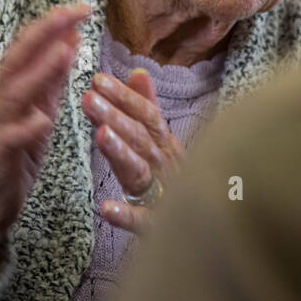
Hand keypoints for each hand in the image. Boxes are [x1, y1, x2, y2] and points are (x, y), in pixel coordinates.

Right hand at [0, 4, 90, 273]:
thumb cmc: (11, 152)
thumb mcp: (38, 111)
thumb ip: (50, 80)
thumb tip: (69, 42)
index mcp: (7, 83)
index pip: (30, 45)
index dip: (54, 25)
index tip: (83, 7)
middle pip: (17, 57)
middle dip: (45, 33)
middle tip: (71, 13)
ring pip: (14, 92)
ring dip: (39, 72)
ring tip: (64, 53)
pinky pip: (7, 139)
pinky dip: (25, 128)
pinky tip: (43, 120)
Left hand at [82, 69, 183, 234]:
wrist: (211, 229)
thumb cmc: (176, 182)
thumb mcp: (163, 143)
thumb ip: (148, 108)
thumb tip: (139, 71)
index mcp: (166, 146)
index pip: (146, 116)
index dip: (123, 96)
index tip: (97, 79)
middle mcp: (166, 166)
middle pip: (140, 138)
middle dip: (114, 116)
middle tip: (89, 98)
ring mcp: (164, 196)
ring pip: (141, 172)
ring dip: (121, 153)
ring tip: (100, 135)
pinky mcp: (158, 228)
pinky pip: (142, 222)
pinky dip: (127, 215)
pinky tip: (105, 208)